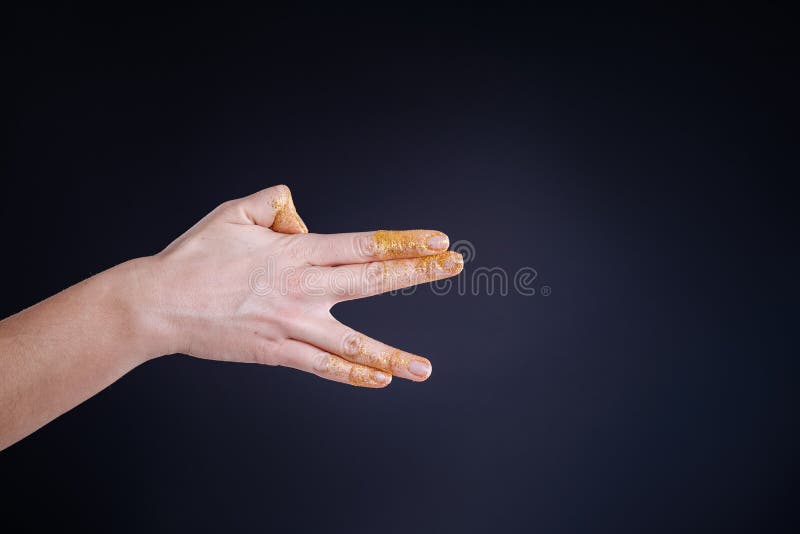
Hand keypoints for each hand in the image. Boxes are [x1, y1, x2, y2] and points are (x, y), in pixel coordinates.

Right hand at [135, 185, 462, 386]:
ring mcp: (292, 324)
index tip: (437, 240)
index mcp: (296, 252)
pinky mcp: (277, 352)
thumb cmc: (194, 255)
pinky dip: (354, 374)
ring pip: (354, 341)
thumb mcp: (234, 211)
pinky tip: (379, 380)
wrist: (158, 304)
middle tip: (455, 265)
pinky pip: (324, 366)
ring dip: (394, 354)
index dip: (404, 242)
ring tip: (426, 369)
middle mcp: (302, 288)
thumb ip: (276, 203)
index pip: (364, 244)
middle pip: (372, 280)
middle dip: (418, 272)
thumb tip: (303, 217)